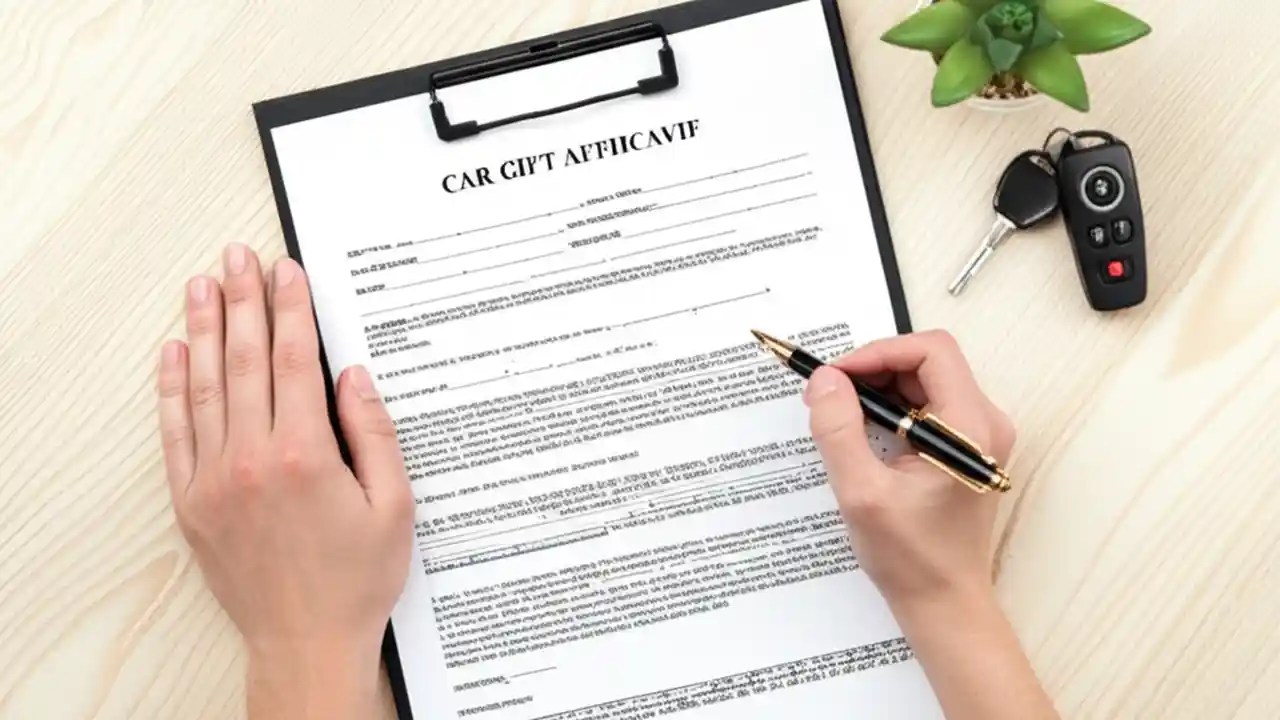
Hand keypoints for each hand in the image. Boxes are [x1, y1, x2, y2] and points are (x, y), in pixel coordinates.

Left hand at [156, 244, 413, 718]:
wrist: (305, 641)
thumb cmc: (356, 579)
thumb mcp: (394, 506)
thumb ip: (374, 434)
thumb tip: (354, 376)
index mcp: (305, 455)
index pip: (296, 361)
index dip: (291, 308)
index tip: (286, 271)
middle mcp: (252, 459)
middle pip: (247, 361)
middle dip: (243, 302)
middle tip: (237, 258)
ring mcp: (215, 480)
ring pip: (206, 387)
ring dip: (204, 330)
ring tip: (201, 285)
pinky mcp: (192, 503)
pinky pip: (177, 432)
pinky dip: (173, 388)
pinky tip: (174, 353)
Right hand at [806, 330, 1056, 719]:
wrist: (944, 602)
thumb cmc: (911, 558)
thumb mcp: (861, 491)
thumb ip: (839, 429)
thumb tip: (824, 380)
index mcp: (970, 428)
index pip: (930, 350)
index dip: (878, 351)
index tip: (837, 375)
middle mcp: (984, 423)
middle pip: (927, 361)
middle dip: (873, 368)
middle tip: (829, 394)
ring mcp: (978, 435)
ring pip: (925, 381)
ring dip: (880, 388)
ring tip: (840, 415)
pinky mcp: (965, 447)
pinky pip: (927, 405)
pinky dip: (891, 408)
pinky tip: (862, 431)